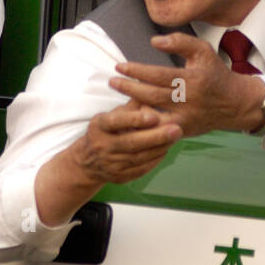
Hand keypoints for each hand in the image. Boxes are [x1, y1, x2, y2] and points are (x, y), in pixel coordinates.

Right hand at [66, 98, 181, 186]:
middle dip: (156, 136)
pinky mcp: (119, 177)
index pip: (116, 121)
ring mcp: (110, 163)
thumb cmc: (106, 132)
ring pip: (139, 157)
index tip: (155, 116)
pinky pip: (141, 169)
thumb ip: (131, 105)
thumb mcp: (112, 115)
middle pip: (131, 142)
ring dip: (160, 147)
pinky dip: (155, 159)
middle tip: (176, 129)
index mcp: (99, 126)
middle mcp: (103, 145)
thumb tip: (150, 87)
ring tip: (175, 137)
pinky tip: (165, 149)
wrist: (88, 161)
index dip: (135, 119)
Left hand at [110, 32, 264, 137]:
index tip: (120, 67)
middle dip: (129, 88)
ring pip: (154, 115)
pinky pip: (158, 129)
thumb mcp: (203, 51)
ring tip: (116, 97)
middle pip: (153, 95)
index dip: (137, 71)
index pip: (159, 75)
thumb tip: (154, 41)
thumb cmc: (215, 73)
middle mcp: (189, 100)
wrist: (234, 103)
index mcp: (193, 79)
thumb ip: (180, 42)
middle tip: (112, 81)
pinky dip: (143, 123)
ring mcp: (186, 118)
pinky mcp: (183, 131)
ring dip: (132, 106)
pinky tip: (128, 115)